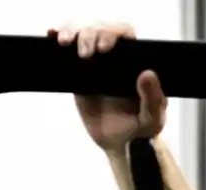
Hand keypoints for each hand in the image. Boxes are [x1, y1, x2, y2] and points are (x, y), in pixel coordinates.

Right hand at [48, 23, 166, 152]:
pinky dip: (58, 37)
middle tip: (86, 55)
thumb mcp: (152, 118)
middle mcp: (115, 58)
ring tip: (66, 44)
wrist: (120, 144)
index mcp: (135, 62)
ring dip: (71, 31)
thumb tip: (147, 74)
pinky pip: (66, 51)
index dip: (112, 34)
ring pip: (81, 34)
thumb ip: (152, 99)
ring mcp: (95, 64)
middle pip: (99, 29)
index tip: (104, 49)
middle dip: (90, 34)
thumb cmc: (141, 129)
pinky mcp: (78, 74)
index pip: (124, 34)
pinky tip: (53, 37)